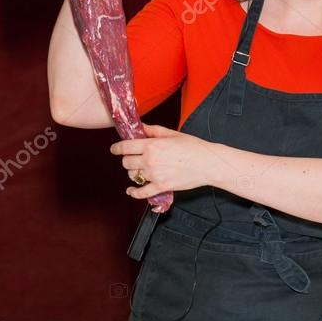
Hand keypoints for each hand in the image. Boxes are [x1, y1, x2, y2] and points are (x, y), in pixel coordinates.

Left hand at [109, 124, 227, 200]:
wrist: (207, 163)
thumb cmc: (193, 147)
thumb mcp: (172, 134)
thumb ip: (153, 131)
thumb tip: (140, 128)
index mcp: (151, 145)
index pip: (125, 147)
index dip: (117, 148)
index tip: (114, 149)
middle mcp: (150, 160)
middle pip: (126, 162)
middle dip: (127, 159)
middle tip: (133, 158)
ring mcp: (154, 175)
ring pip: (133, 176)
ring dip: (133, 173)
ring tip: (140, 170)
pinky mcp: (161, 187)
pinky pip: (141, 192)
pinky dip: (134, 192)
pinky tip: (131, 190)